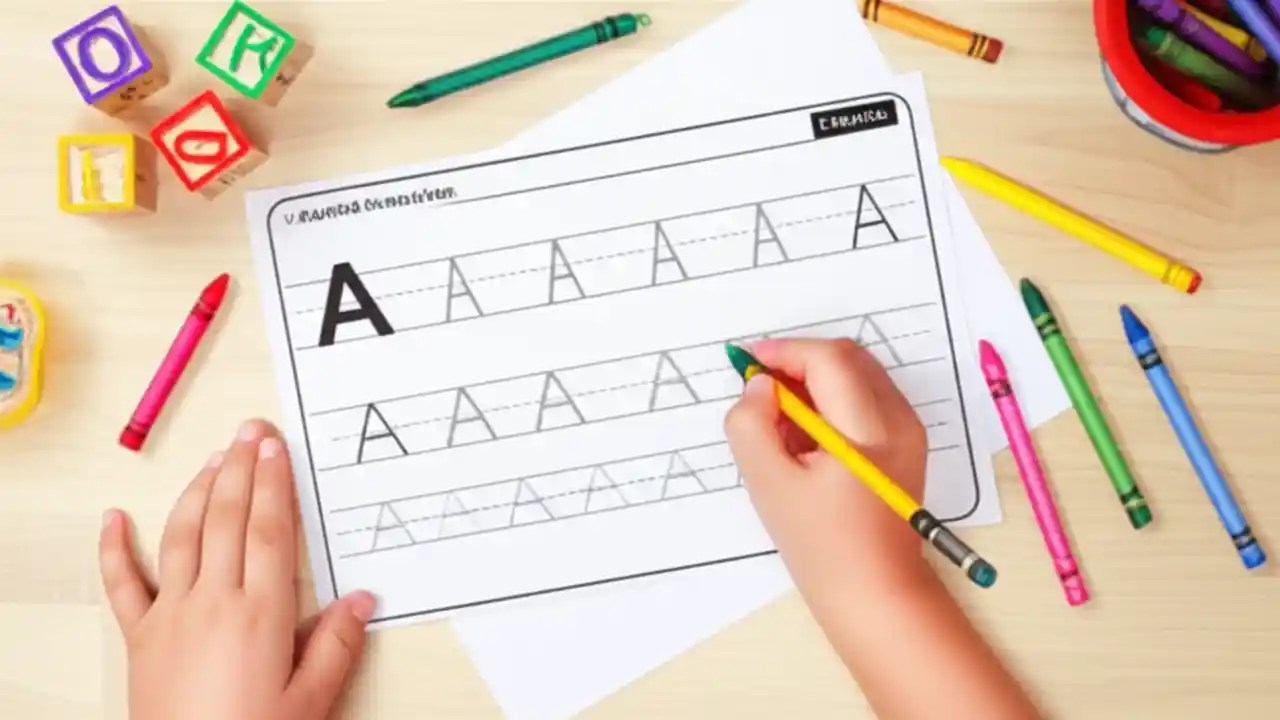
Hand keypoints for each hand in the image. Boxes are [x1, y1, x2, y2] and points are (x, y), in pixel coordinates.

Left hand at [99, 420, 375, 719]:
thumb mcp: (311, 701)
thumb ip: (336, 647)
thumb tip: (362, 599)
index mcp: (261, 614)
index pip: (268, 531)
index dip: (272, 484)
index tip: (275, 449)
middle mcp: (214, 603)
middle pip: (227, 519)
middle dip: (239, 469)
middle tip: (249, 432)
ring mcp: (172, 616)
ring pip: (183, 536)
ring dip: (197, 491)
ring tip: (212, 458)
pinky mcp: (142, 637)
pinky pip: (124, 585)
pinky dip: (115, 549)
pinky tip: (114, 519)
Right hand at [723, 338, 929, 607]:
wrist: (876, 594)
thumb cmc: (822, 547)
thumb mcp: (770, 485)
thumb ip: (752, 426)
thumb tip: (759, 387)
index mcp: (870, 430)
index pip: (828, 360)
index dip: (784, 352)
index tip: (747, 363)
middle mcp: (898, 421)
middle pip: (847, 358)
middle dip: (799, 361)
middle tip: (759, 389)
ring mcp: (908, 431)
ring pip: (858, 374)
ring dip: (815, 379)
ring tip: (781, 419)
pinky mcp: (906, 444)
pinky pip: (867, 398)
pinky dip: (833, 399)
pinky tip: (807, 437)